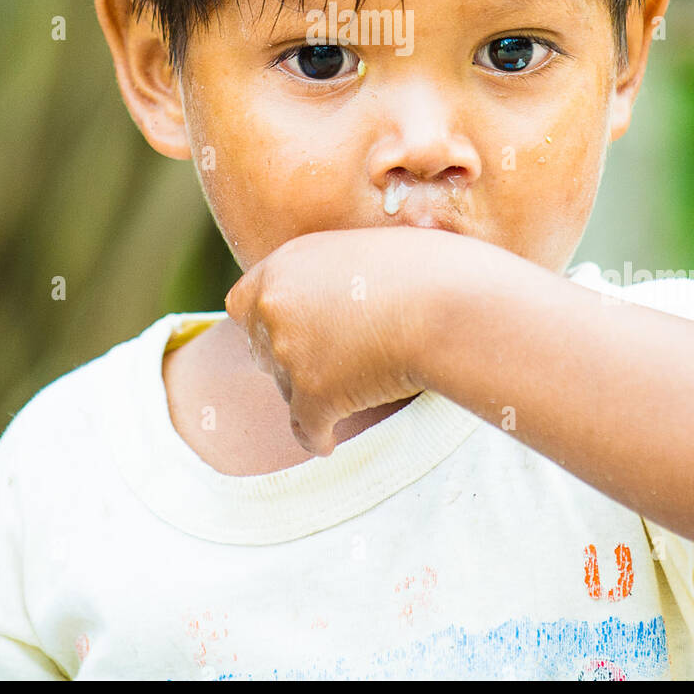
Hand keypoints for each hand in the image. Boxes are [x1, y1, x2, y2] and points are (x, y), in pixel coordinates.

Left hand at [222, 227, 468, 456]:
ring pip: (284, 389)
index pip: (243, 303)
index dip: (266, 321)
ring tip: (350, 390)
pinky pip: (304, 430)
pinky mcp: (313, 395)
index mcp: (285, 263)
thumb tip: (335, 295)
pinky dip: (318, 437)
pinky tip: (329, 443)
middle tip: (325, 362)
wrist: (450, 304)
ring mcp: (290, 352)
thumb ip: (333, 274)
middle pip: (261, 348)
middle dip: (287, 357)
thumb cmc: (428, 269)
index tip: (291, 333)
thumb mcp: (367, 250)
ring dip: (310, 392)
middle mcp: (275, 305)